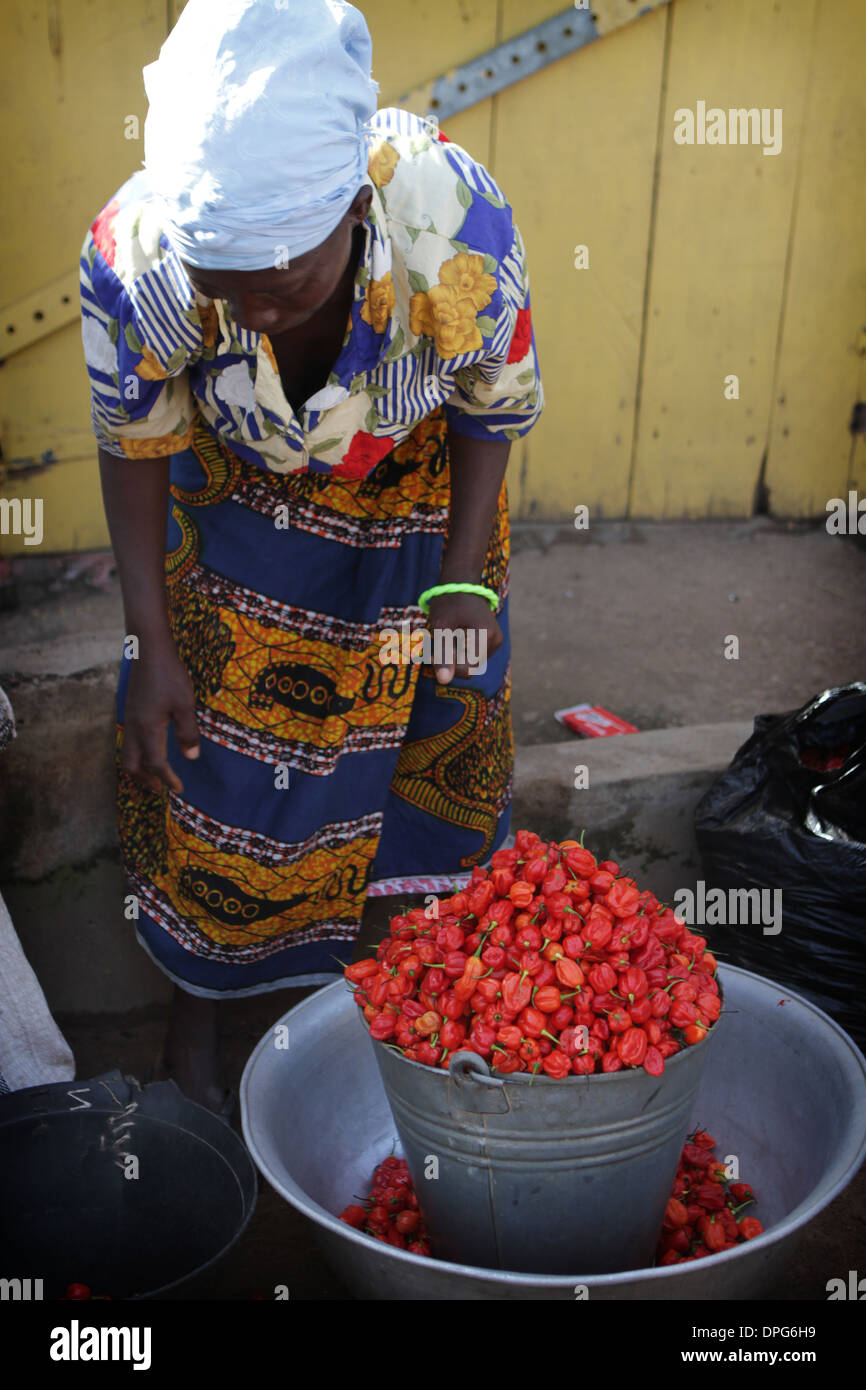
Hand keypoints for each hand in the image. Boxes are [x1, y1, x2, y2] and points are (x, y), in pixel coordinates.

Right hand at [120, 640, 200, 792]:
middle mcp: (134, 727)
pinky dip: (136, 755)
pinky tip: (148, 751)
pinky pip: (128, 741)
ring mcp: (129, 719)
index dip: (167, 779)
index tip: (179, 790)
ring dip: (138, 769)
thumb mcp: (185, 704)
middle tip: (160, 789)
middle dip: (145, 780)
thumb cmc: (170, 675)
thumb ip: (187, 733)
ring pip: (127, 754)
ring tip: (153, 776)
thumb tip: (190, 758)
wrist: (149, 649)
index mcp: (148, 728)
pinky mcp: (130, 711)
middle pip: (132, 765)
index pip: (155, 764)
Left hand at [424, 591, 501, 683]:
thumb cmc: (448, 603)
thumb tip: (444, 681)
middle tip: (435, 646)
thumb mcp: (441, 628)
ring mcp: (495, 641)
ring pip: (471, 664)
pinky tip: (454, 638)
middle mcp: (495, 641)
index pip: (467, 669)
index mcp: (486, 636)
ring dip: (455, 657)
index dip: (448, 665)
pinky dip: (461, 652)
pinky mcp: (491, 641)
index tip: (433, 653)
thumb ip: (443, 655)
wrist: (461, 585)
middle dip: (451, 661)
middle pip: (470, 668)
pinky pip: (474, 657)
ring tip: (446, 638)